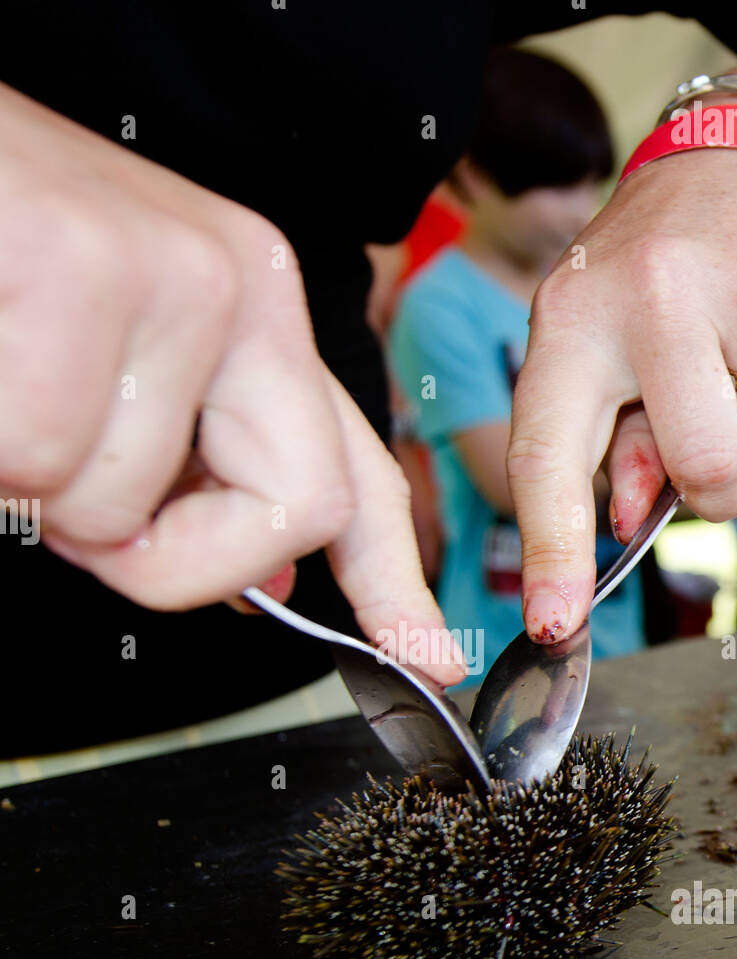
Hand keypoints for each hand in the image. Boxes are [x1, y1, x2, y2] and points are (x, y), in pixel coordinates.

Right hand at [0, 84, 463, 683]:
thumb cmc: (4, 259)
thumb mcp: (123, 373)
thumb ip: (206, 476)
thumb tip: (267, 586)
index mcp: (256, 304)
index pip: (356, 472)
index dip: (395, 582)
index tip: (428, 656)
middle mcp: (237, 283)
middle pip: (295, 511)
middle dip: (172, 557)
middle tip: (75, 506)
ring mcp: (169, 272)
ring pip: (122, 507)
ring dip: (41, 491)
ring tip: (9, 389)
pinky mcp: (78, 268)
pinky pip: (44, 460)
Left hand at [507, 147, 736, 642]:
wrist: (735, 162)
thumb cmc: (647, 278)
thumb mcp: (595, 348)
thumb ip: (603, 442)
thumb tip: (625, 518)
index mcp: (570, 324)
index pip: (549, 456)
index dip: (551, 551)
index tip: (553, 623)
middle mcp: (649, 302)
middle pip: (702, 470)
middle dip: (711, 483)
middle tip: (704, 435)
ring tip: (732, 364)